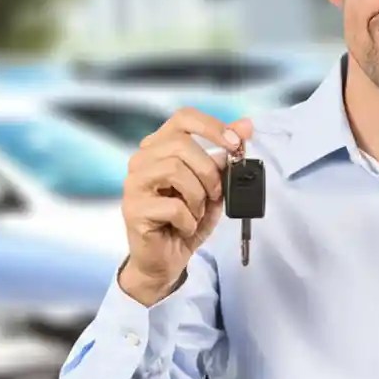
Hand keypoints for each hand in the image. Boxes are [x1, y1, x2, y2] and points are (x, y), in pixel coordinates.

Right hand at [119, 107, 252, 304]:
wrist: (165, 260)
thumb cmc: (186, 220)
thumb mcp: (214, 186)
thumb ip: (225, 156)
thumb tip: (245, 126)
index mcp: (160, 148)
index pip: (183, 118)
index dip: (212, 127)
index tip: (235, 146)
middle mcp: (142, 160)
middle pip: (181, 144)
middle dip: (208, 171)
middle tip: (215, 194)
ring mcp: (134, 184)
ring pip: (174, 170)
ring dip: (197, 197)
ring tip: (196, 212)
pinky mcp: (133, 209)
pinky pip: (172, 206)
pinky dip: (188, 220)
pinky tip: (183, 227)